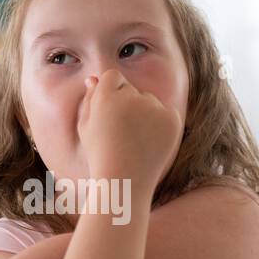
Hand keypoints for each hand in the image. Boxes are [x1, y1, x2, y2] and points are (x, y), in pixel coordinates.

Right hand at [77, 69, 180, 191]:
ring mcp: (154, 108)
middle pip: (132, 89)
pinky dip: (161, 125)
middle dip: (127, 105)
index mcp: (106, 97)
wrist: (124, 181)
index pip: (112, 76)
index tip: (109, 114)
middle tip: (120, 133)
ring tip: (135, 141)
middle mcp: (131, 98)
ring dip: (145, 114)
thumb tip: (94, 79)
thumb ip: (89, 99)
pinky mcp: (172, 119)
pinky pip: (166, 112)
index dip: (110, 94)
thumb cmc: (100, 155)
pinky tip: (149, 143)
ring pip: (150, 101)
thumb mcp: (86, 127)